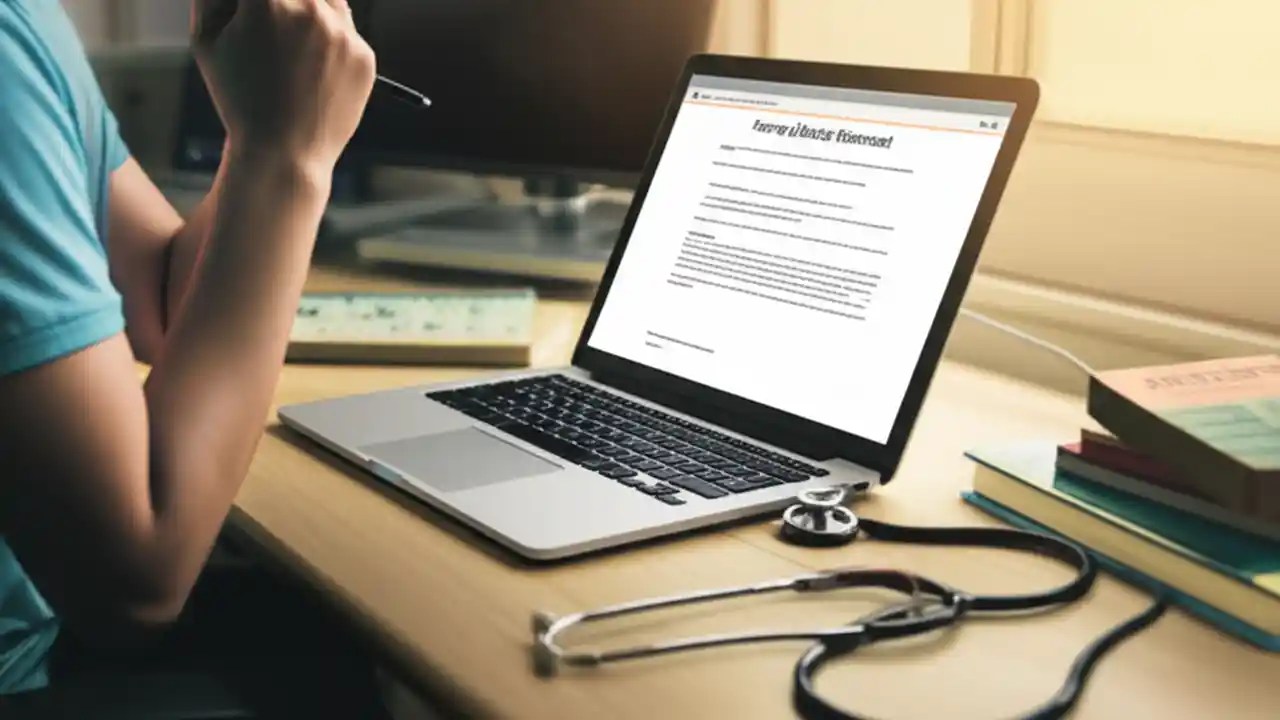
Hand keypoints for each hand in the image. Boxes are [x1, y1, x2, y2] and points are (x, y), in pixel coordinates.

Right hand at [191, 0, 375, 171]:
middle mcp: (311, 8)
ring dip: (309, 9)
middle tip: (270, 28)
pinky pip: (347, 31)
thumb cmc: (239, 99)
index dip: (255, 3)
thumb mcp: (206, 38)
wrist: (285, 152)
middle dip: (279, 4)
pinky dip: (330, 40)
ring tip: (291, 47)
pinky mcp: (365, 55)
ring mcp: (343, 32)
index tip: (250, 14)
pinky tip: (310, 70)